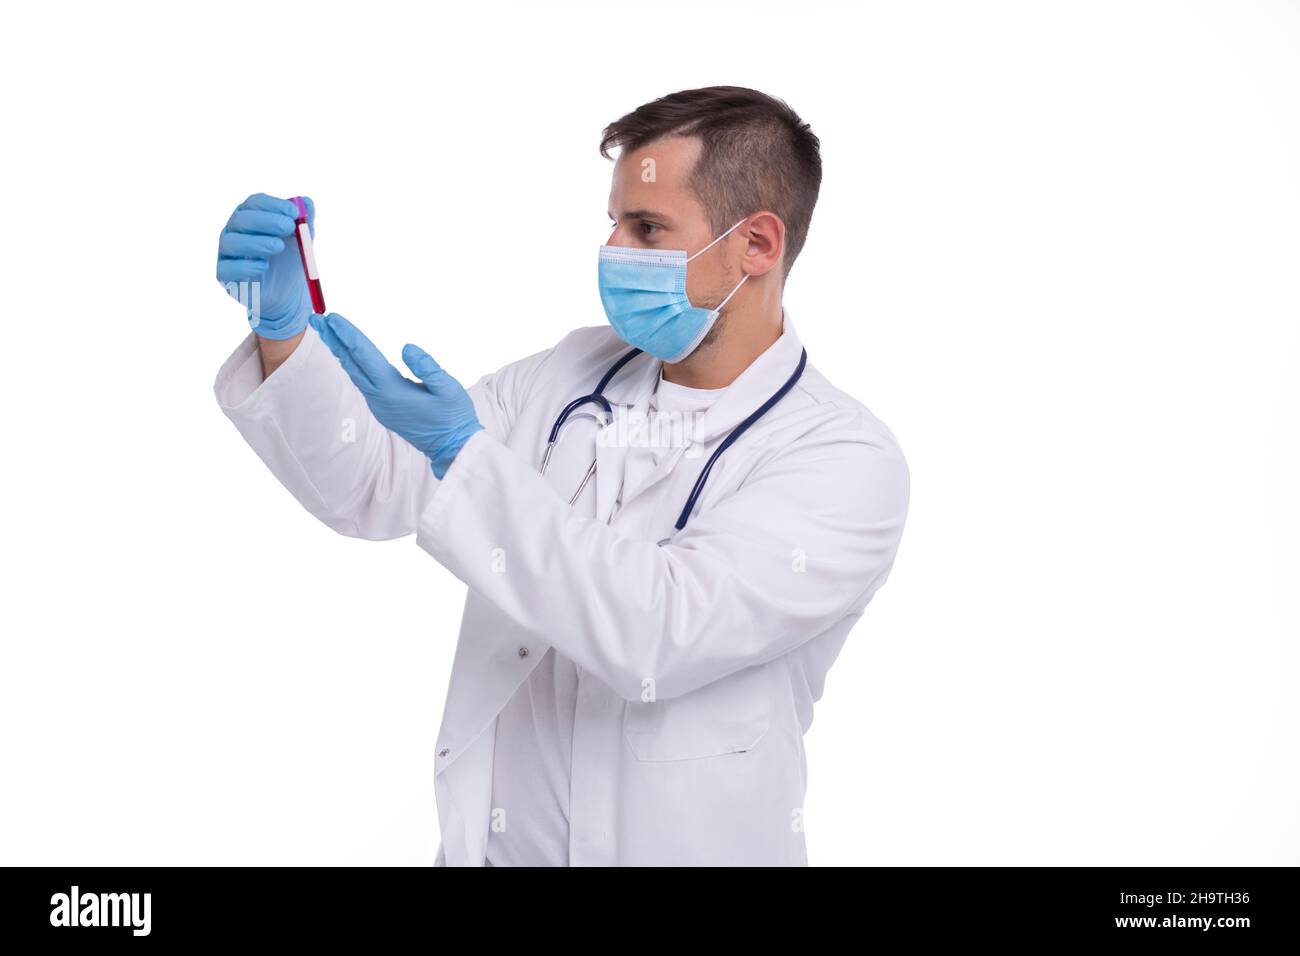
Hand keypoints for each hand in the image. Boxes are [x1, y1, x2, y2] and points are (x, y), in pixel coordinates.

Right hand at [216, 193, 314, 339]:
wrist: (287, 294)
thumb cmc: (290, 261)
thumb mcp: (302, 241)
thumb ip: (305, 222)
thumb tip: (306, 202)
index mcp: (251, 216)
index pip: (255, 202)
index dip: (273, 204)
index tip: (294, 212)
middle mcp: (234, 231)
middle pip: (242, 219)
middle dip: (266, 221)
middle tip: (288, 226)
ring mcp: (226, 252)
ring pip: (231, 242)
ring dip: (257, 242)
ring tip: (278, 246)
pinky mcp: (224, 274)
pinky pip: (228, 268)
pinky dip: (246, 266)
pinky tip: (264, 266)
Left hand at [310, 312, 482, 477]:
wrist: (452, 447)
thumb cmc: (455, 416)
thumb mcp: (449, 389)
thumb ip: (428, 367)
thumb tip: (407, 347)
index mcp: (393, 390)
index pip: (364, 355)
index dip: (347, 334)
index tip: (332, 317)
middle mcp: (380, 398)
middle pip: (351, 363)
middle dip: (333, 339)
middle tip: (316, 319)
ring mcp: (380, 405)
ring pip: (354, 373)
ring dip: (340, 351)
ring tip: (328, 333)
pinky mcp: (384, 409)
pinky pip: (362, 382)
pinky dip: (352, 365)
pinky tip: (348, 356)